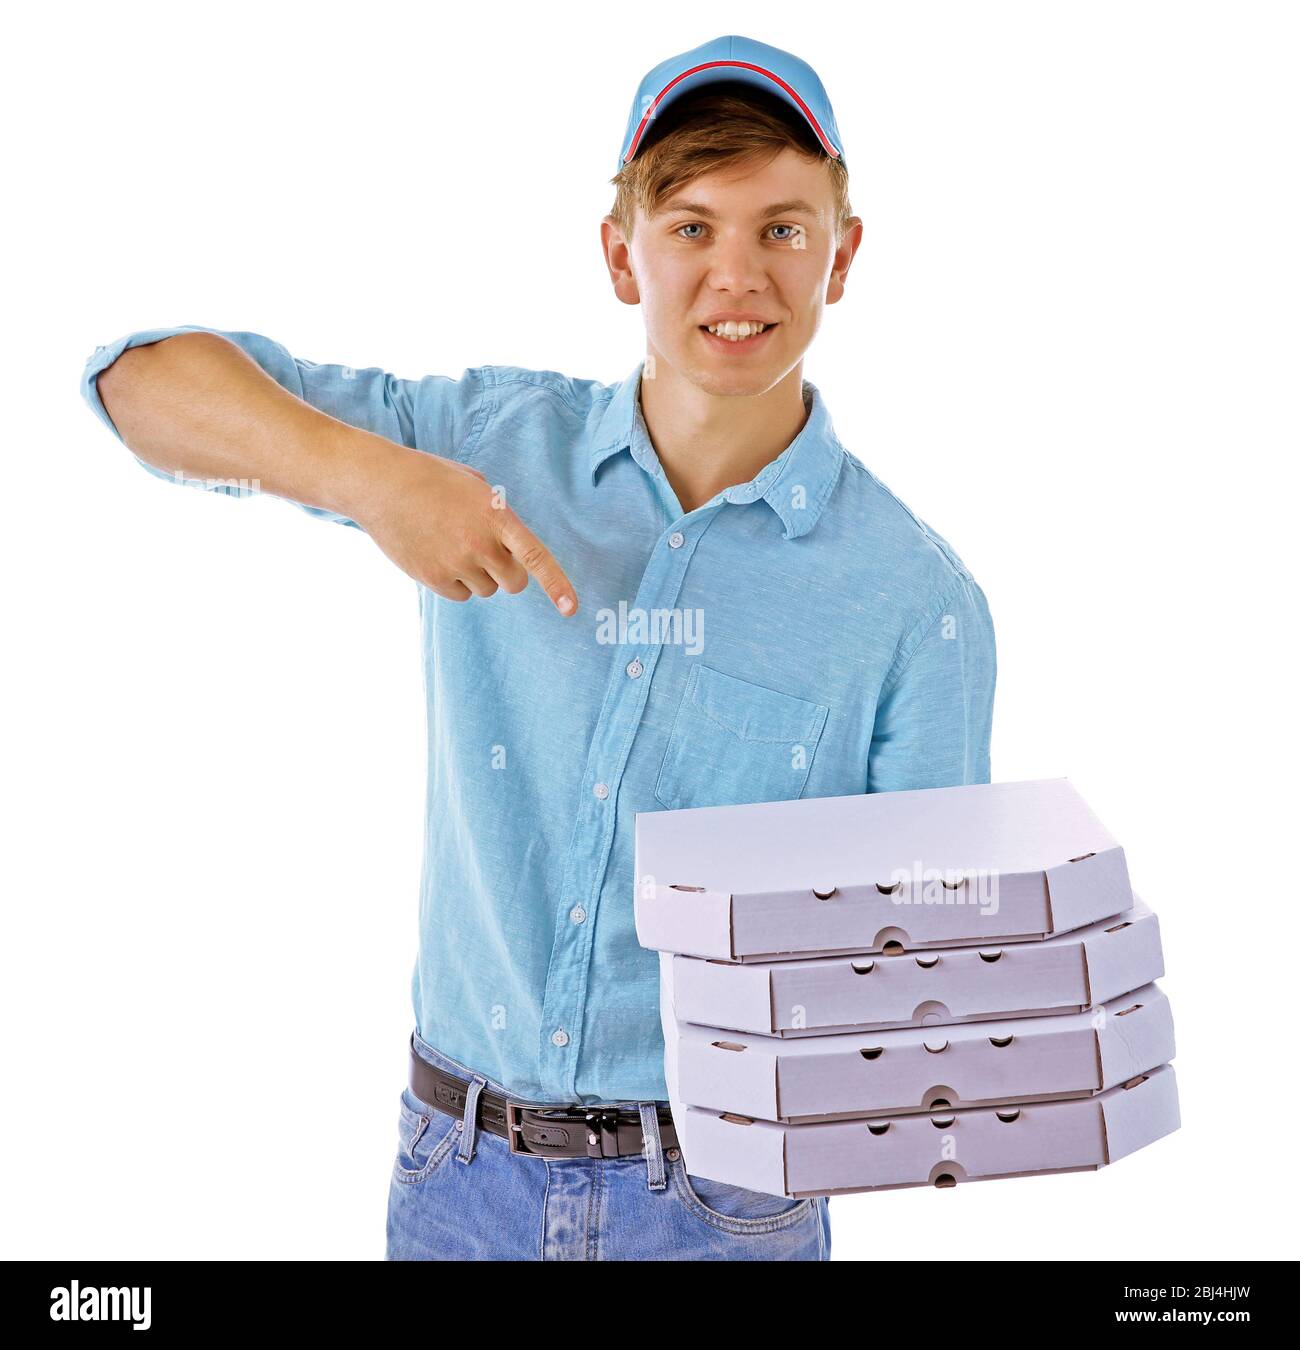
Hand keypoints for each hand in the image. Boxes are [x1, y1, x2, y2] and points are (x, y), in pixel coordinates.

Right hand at [344, 440, 577, 613]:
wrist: (379, 484)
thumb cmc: (429, 478)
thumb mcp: (473, 484)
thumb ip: (498, 513)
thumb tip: (509, 544)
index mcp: (497, 516)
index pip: (536, 557)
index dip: (556, 585)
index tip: (571, 609)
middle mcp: (480, 544)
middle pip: (513, 583)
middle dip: (506, 573)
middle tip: (486, 552)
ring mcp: (455, 563)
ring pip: (485, 590)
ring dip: (477, 575)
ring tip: (450, 543)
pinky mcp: (432, 578)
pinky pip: (460, 596)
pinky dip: (454, 583)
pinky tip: (436, 554)